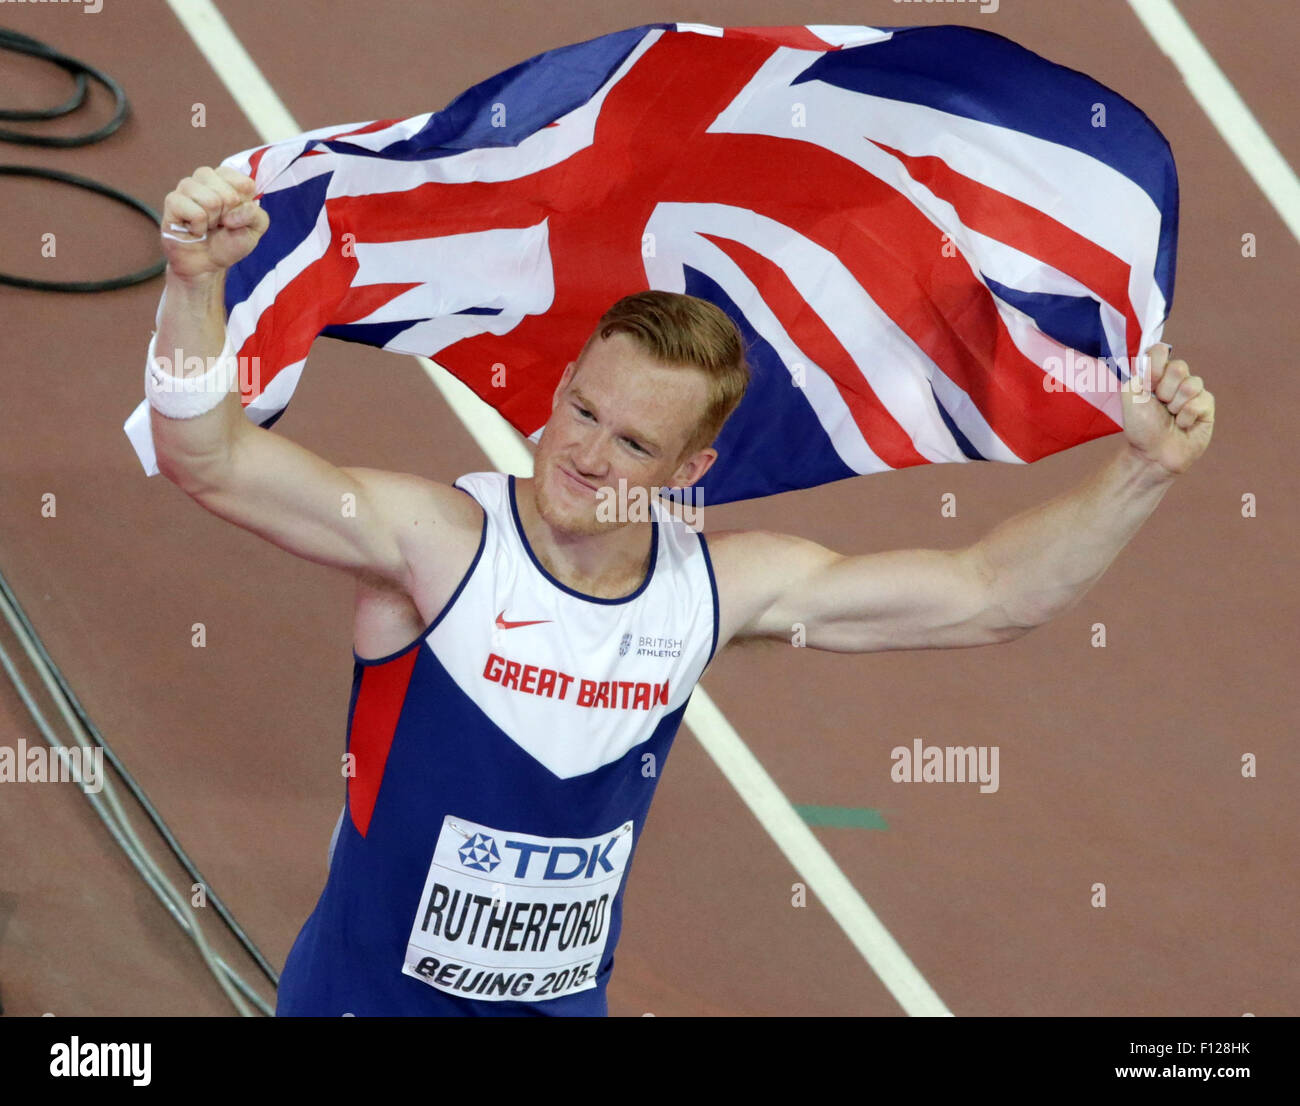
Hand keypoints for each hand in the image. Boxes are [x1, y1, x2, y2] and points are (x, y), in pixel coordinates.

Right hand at [160, 165, 268, 280]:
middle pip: (229, 194)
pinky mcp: (172, 201)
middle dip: (228, 216)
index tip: (236, 216)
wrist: (207, 264)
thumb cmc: (229, 242)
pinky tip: (194, 229)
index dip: (244, 207)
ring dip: (213, 221)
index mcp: (227, 178)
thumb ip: (256, 214)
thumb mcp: (254, 229)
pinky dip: (199, 227)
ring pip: (211, 201)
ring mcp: (187, 187)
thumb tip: (233, 210)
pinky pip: (195, 213)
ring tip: (207, 225)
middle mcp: (206, 178)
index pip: (245, 184)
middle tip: (220, 223)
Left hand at [1119, 342, 1214, 476]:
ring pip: (1192, 384)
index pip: (1160, 351)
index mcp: (1157, 375)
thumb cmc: (1141, 427)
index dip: (1155, 366)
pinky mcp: (1207, 407)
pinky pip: (1201, 401)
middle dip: (1164, 389)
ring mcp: (1194, 393)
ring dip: (1175, 404)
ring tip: (1171, 416)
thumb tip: (1153, 358)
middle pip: (1179, 366)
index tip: (1147, 384)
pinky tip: (1183, 424)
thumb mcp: (1130, 398)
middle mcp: (1177, 381)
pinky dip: (1187, 416)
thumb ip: (1138, 373)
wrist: (1152, 454)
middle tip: (1159, 404)